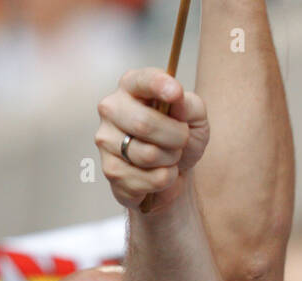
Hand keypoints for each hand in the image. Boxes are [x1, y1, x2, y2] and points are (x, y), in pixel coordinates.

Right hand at [96, 68, 209, 211]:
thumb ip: (189, 104)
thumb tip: (176, 98)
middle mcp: (112, 108)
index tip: (176, 92)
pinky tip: (159, 172)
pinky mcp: (111, 170)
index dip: (159, 85)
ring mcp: (106, 140)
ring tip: (170, 156)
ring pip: (148, 155)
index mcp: (131, 86)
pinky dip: (166, 179)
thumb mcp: (195, 117)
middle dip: (176, 137)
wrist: (176, 171)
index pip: (142, 81)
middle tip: (182, 140)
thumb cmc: (181, 136)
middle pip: (144, 124)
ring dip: (171, 160)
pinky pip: (149, 180)